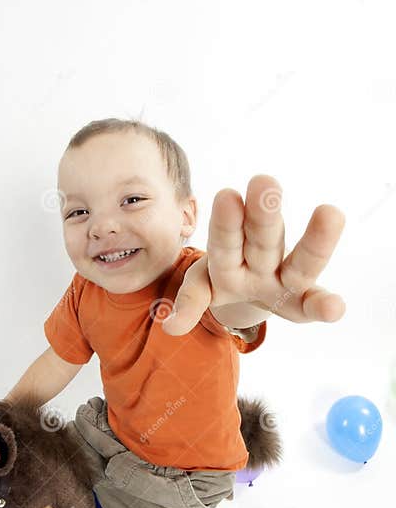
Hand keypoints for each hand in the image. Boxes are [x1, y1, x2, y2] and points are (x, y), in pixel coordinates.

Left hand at [162, 174, 346, 335]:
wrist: (251, 294)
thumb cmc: (227, 277)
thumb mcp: (204, 286)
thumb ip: (191, 299)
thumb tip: (170, 326)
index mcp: (229, 254)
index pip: (224, 239)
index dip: (225, 222)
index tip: (226, 194)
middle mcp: (261, 259)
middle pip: (262, 237)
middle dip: (262, 214)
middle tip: (264, 181)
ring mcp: (284, 279)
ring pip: (299, 261)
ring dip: (315, 240)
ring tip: (332, 213)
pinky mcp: (302, 302)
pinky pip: (313, 305)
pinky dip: (324, 307)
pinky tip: (337, 308)